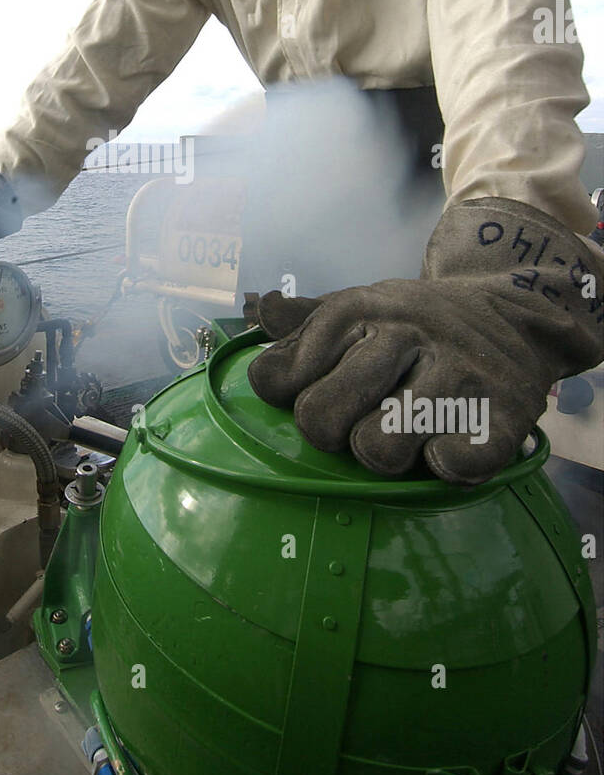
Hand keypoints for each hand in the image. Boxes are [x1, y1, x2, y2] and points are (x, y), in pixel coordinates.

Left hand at [247, 198, 602, 485]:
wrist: (512, 315)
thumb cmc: (413, 326)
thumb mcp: (358, 309)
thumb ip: (302, 320)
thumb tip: (262, 310)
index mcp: (356, 311)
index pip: (278, 378)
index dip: (288, 395)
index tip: (315, 389)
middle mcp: (405, 334)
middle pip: (319, 421)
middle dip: (330, 433)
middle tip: (357, 421)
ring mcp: (456, 372)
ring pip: (378, 451)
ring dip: (386, 454)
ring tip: (403, 434)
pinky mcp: (502, 413)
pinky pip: (451, 465)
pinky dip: (445, 465)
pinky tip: (447, 443)